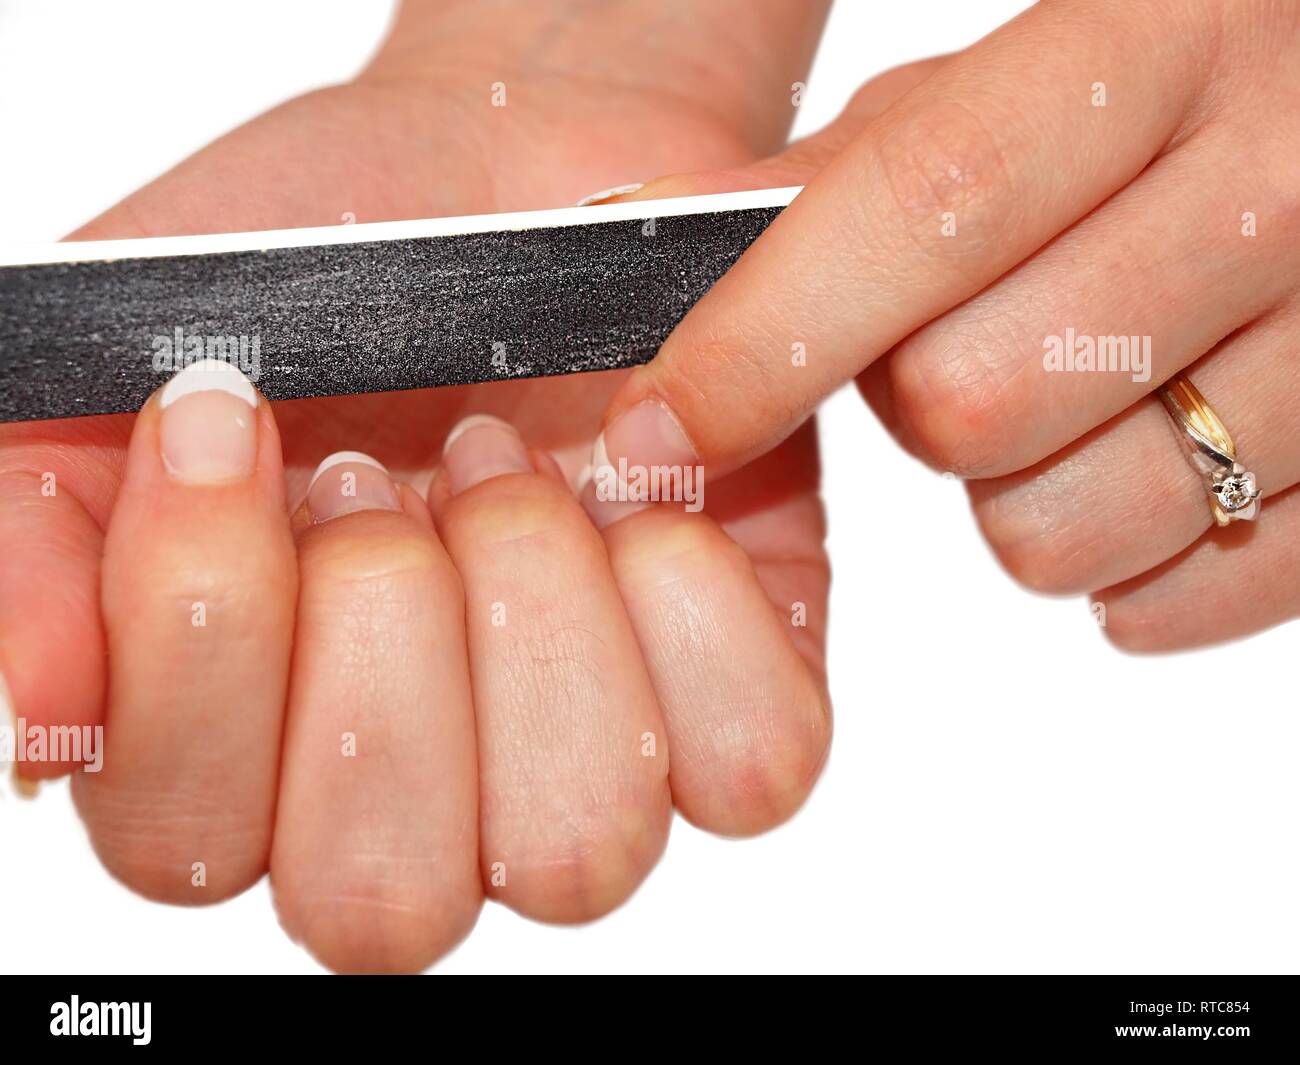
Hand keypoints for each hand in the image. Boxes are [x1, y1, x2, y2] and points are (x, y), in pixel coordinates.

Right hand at [0, 0, 834, 971]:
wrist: (505, 181)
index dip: (203, 646)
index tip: (226, 425)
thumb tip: (42, 722)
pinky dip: (696, 618)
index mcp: (248, 746)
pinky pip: (750, 768)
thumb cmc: (311, 274)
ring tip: (510, 466)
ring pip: (580, 851)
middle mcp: (419, 792)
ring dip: (534, 619)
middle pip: (386, 901)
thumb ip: (37, 538)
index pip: (186, 841)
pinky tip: (644, 502)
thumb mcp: (117, 362)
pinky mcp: (731, 697)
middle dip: (378, 643)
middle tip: (384, 467)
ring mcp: (584, 758)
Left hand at [593, 0, 1299, 651]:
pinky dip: (1122, 564)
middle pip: (971, 404)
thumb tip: (651, 250)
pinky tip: (1137, 468)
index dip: (763, 338)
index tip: (662, 426)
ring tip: (1061, 411)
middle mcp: (1279, 186)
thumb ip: (848, 175)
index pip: (924, 209)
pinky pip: (1176, 599)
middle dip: (915, 408)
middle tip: (955, 353)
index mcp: (1160, 48)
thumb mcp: (1014, 87)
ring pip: (1058, 531)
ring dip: (1010, 498)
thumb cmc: (1169, 102)